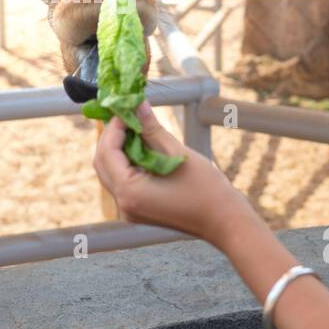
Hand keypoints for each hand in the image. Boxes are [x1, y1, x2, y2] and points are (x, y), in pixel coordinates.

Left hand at [92, 102, 258, 248]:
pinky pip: (123, 181)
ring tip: (137, 127)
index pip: (106, 152)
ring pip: (110, 171)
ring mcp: (130, 210)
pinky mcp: (138, 210)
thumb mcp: (178, 153)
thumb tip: (137, 105)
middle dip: (113, 136)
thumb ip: (151, 129)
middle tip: (130, 115)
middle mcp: (124, 204)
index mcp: (130, 192)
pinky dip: (128, 161)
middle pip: (102, 162)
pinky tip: (143, 146)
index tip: (127, 108)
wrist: (226, 223)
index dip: (114, 127)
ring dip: (119, 147)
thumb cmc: (207, 190)